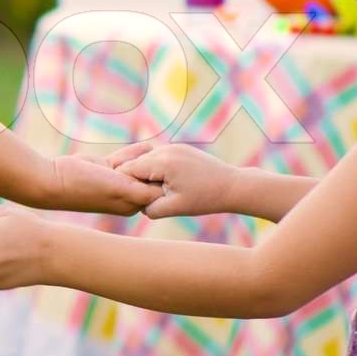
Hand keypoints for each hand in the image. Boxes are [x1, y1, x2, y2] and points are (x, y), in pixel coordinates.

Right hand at [49, 153, 161, 215]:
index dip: (163, 177)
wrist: (55, 180)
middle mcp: (125, 194)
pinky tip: (145, 146)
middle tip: (168, 153)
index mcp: (132, 204)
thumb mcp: (120, 190)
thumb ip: (144, 192)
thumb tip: (166, 193)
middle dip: (156, 165)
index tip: (171, 166)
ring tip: (160, 148)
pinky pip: (124, 159)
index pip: (156, 189)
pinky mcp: (105, 169)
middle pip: (148, 176)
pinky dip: (133, 153)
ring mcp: (114, 181)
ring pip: (137, 165)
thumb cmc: (87, 187)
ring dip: (145, 157)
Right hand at [106, 143, 236, 218]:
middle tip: (136, 197)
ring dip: (145, 175)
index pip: (128, 170)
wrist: (234, 186)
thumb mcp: (175, 208)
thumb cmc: (205, 199)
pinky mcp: (180, 148)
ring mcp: (173, 147)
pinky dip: (156, 169)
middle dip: (133, 180)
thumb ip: (150, 208)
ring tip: (153, 192)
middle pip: (136, 163)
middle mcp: (165, 149)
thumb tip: (137, 206)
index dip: (123, 184)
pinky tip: (164, 184)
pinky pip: (159, 158)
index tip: (122, 197)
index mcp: (162, 162)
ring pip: (147, 160)